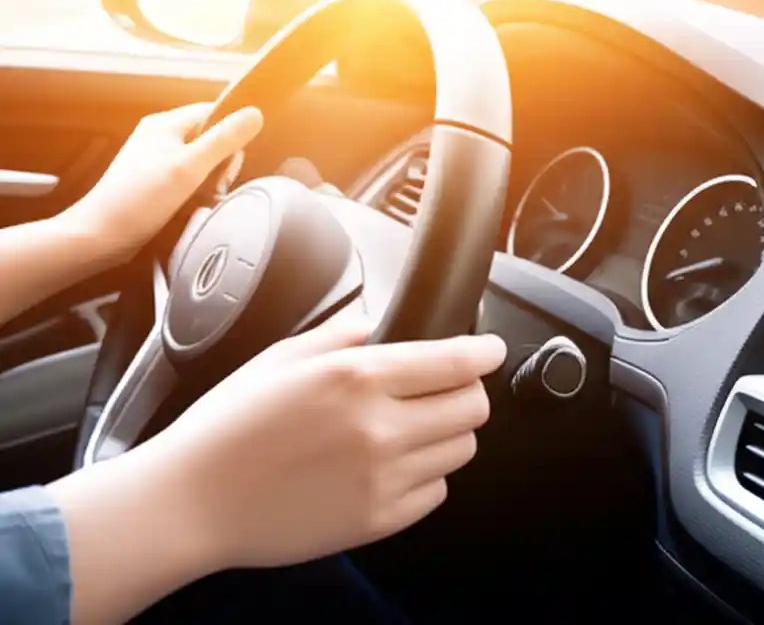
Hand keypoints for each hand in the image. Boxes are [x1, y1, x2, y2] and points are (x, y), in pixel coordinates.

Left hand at [66, 103, 263, 264]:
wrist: (100, 236)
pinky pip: (189, 177)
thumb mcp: (189, 168)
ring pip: (202, 161)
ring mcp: (155, 158)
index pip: (215, 112)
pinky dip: (196, 191)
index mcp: (165, 123)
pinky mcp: (154, 180)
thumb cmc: (138, 201)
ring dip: (209, 180)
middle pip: (211, 138)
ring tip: (200, 199)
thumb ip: (224, 140)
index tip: (231, 161)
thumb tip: (255, 114)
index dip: (232, 134)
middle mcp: (159, 136)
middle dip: (221, 163)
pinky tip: (191, 206)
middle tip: (213, 185)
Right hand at [149, 323, 505, 569]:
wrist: (191, 502)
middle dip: (466, 393)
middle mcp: (379, 427)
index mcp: (356, 378)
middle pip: (472, 407)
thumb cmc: (227, 430)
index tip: (490, 350)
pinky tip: (390, 467)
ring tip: (409, 431)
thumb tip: (379, 326)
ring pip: (461, 450)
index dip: (484, 353)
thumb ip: (341, 334)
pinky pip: (436, 491)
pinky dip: (425, 477)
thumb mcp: (280, 358)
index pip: (456, 362)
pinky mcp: (379, 519)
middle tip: (444, 392)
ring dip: (447, 435)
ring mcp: (383, 477)